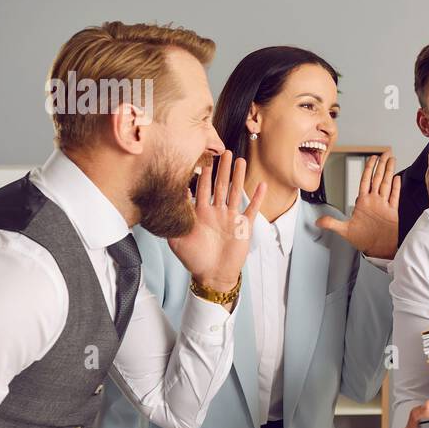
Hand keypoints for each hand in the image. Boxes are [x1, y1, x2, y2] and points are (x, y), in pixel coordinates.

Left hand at [168, 151, 265, 297]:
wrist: (213, 275)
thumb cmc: (194, 259)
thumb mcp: (177, 239)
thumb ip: (173, 220)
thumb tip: (167, 202)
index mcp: (200, 213)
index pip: (202, 189)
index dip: (204, 174)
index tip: (205, 159)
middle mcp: (216, 212)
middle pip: (220, 186)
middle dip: (222, 169)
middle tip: (224, 152)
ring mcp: (231, 218)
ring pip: (235, 192)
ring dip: (238, 177)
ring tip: (241, 161)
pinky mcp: (243, 226)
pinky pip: (251, 209)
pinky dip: (257, 198)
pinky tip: (261, 185)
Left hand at [317, 153, 400, 258]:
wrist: (377, 249)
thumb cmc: (362, 240)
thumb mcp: (345, 231)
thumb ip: (332, 223)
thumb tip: (318, 222)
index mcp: (363, 202)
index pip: (365, 180)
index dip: (368, 168)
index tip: (371, 158)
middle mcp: (374, 201)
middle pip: (378, 178)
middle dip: (381, 165)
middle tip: (385, 153)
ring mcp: (384, 205)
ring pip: (387, 184)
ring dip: (389, 171)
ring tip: (392, 160)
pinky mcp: (392, 212)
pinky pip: (395, 196)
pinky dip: (396, 187)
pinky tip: (397, 178)